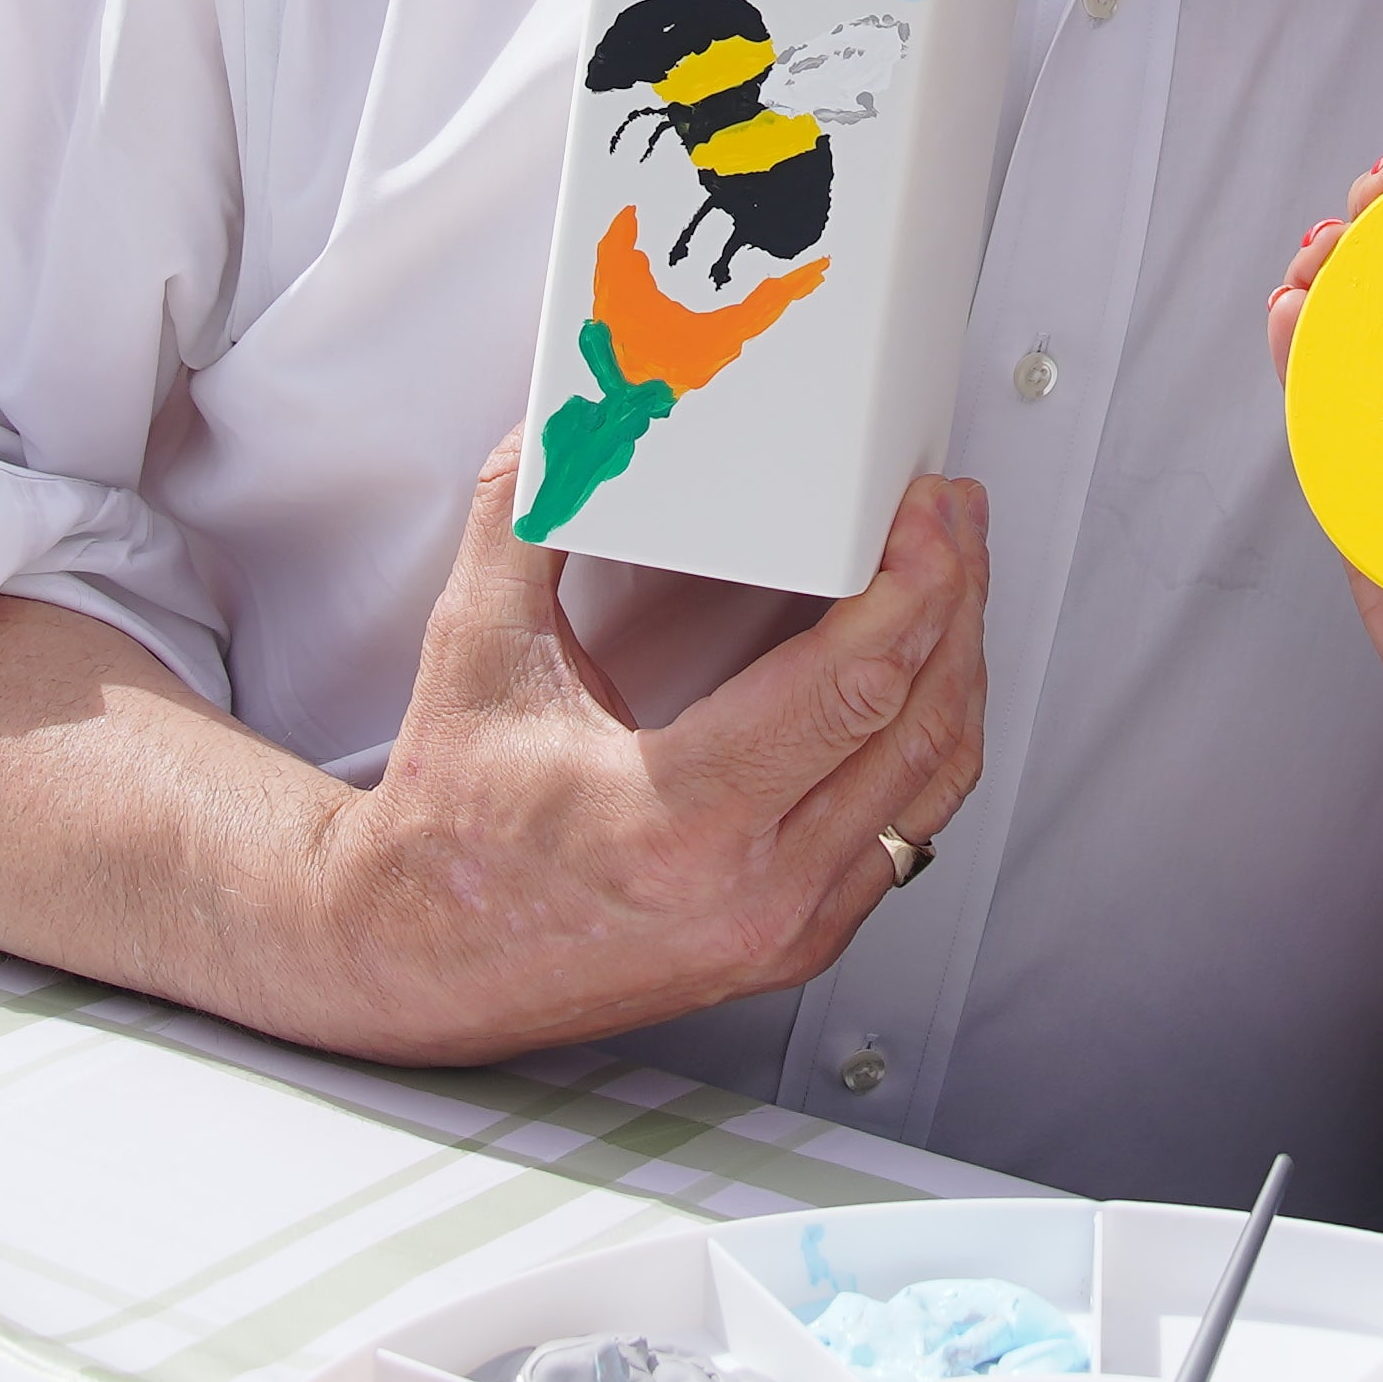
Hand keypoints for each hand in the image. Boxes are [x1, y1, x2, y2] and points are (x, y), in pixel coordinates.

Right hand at [307, 442, 989, 1058]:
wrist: (424, 959)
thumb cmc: (446, 826)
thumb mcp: (471, 655)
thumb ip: (521, 518)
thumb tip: (569, 423)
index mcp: (676, 821)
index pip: (848, 691)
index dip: (911, 586)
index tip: (925, 511)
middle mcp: (753, 890)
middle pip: (917, 725)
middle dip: (955, 600)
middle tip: (953, 515)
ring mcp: (788, 927)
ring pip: (932, 782)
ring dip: (958, 665)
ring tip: (955, 573)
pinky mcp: (801, 940)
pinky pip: (908, 829)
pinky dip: (929, 737)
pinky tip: (924, 670)